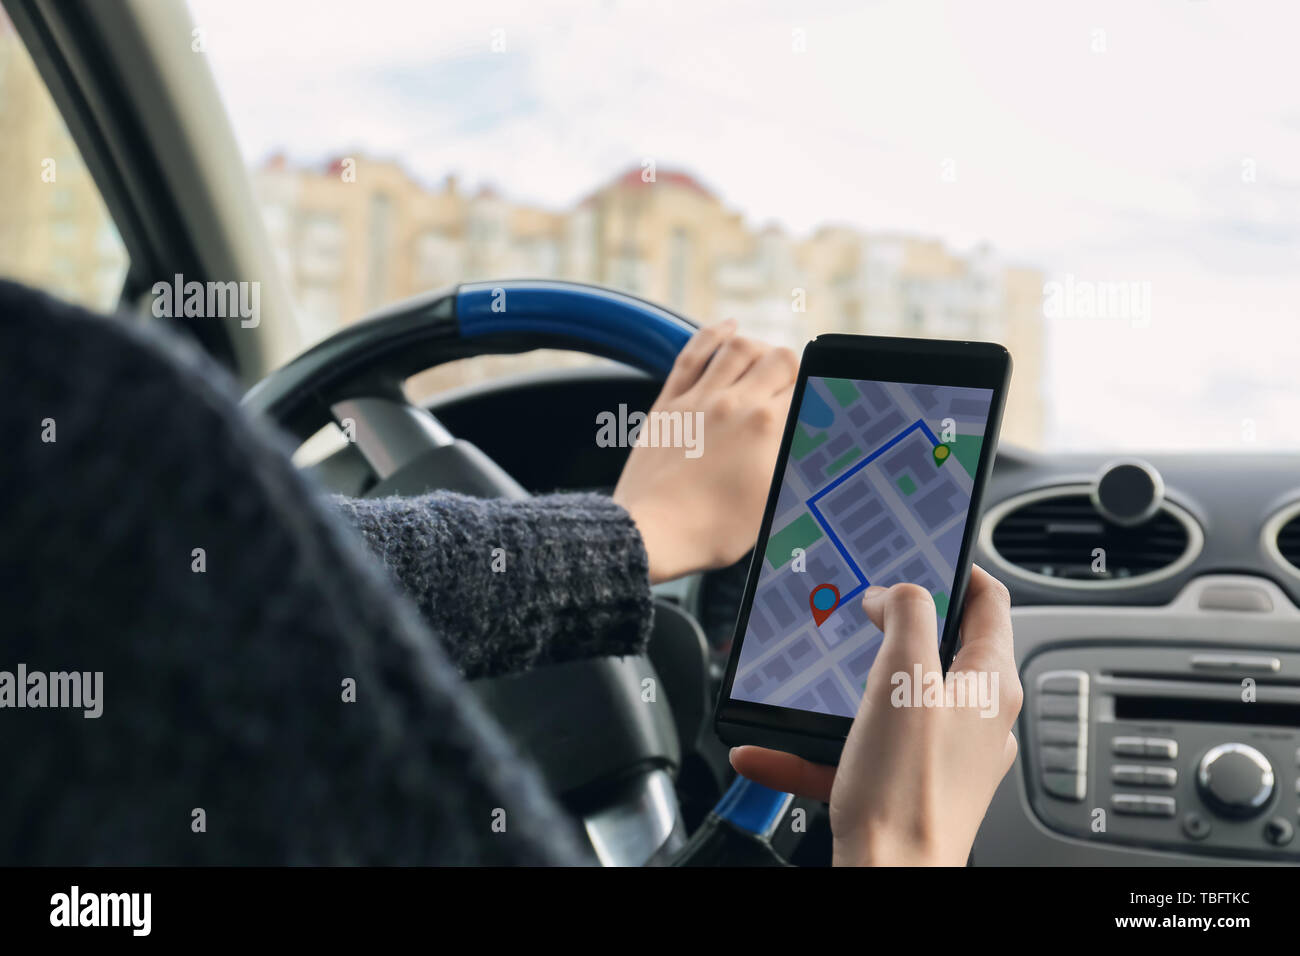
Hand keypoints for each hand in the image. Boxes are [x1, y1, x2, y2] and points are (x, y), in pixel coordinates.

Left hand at [613, 319, 797, 583]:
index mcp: (765, 428)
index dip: (815, 397)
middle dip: (792, 370)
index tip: (817, 407)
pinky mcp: (669, 403)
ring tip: (764, 361)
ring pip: (737, 347)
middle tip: (790, 389)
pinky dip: (713, 333)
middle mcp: (734, 403)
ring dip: (758, 348)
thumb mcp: (770, 503)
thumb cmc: (712, 530)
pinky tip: (729, 326)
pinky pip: (692, 353)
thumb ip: (792, 464)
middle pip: (778, 359)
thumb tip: (810, 440)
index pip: (806, 391)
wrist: (651, 534)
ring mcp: (698, 398)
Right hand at [730, 566, 1022, 865]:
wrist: (888, 877)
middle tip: (853, 614)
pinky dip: (812, 746)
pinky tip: (767, 749)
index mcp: (989, 684)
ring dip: (838, 692)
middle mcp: (975, 719)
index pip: (990, 603)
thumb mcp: (904, 675)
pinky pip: (856, 751)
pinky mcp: (907, 786)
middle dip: (885, 630)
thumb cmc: (907, 789)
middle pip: (934, 650)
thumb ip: (906, 615)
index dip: (957, 570)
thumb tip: (897, 593)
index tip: (922, 555)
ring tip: (804, 683)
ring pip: (886, 703)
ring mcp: (942, 756)